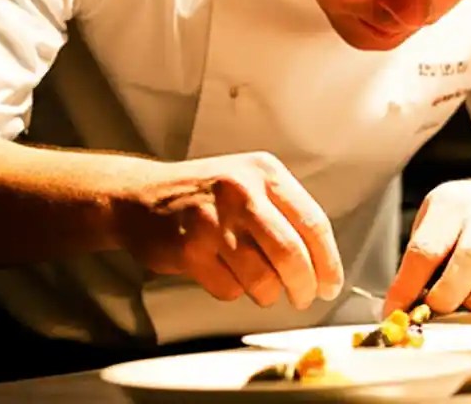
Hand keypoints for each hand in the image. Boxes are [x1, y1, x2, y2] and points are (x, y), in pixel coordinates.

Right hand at [111, 151, 343, 309]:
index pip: (313, 223)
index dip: (328, 262)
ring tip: (265, 290)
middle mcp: (241, 191)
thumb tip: (323, 261)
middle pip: (291, 254)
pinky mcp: (188, 249)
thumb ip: (284, 211)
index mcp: (265, 172)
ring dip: (269, 294)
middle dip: (304, 285)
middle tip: (304, 298)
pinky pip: (229, 288)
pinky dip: (234, 291)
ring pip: (262, 277)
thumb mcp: (249, 181)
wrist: (139, 197)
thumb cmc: (204, 194)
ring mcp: (212, 220)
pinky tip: (225, 275)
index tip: (331, 284)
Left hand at [383, 179, 470, 316]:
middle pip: (470, 258)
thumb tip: (401, 306)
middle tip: (432, 309)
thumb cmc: (457, 220)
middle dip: (446, 295)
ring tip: (461, 303)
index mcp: (452, 203)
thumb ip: (418, 260)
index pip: (426, 249)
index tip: (396, 309)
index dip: (408, 286)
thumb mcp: (431, 222)